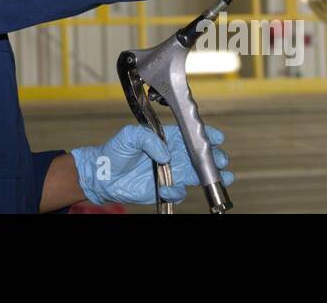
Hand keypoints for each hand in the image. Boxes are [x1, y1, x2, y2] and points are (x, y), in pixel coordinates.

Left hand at [70, 123, 232, 205]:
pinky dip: (177, 190)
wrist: (104, 174)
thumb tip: (165, 153)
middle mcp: (172, 154)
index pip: (190, 134)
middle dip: (213, 157)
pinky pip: (179, 191)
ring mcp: (171, 171)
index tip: (216, 138)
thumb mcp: (129, 135)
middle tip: (220, 160)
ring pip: (197, 174)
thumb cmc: (115, 151)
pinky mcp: (165, 187)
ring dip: (209, 176)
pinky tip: (168, 187)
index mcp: (166, 138)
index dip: (205, 135)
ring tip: (222, 177)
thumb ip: (148, 139)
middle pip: (199, 155)